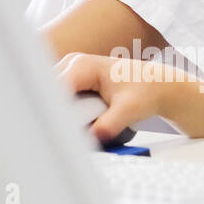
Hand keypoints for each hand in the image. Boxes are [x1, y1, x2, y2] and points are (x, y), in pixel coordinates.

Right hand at [56, 52, 193, 143]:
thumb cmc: (145, 91)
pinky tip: (77, 120)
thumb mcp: (128, 111)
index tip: (57, 132)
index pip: (53, 92)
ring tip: (77, 124)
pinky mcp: (72, 80)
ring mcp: (70, 71)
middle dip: (54, 114)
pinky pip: (59, 99)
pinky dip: (64, 112)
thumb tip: (88, 140)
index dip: (53, 114)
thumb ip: (107, 125)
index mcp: (81, 65)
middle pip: (48, 94)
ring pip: (51, 97)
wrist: (156, 85)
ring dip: (59, 114)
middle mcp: (71, 64)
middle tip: (67, 132)